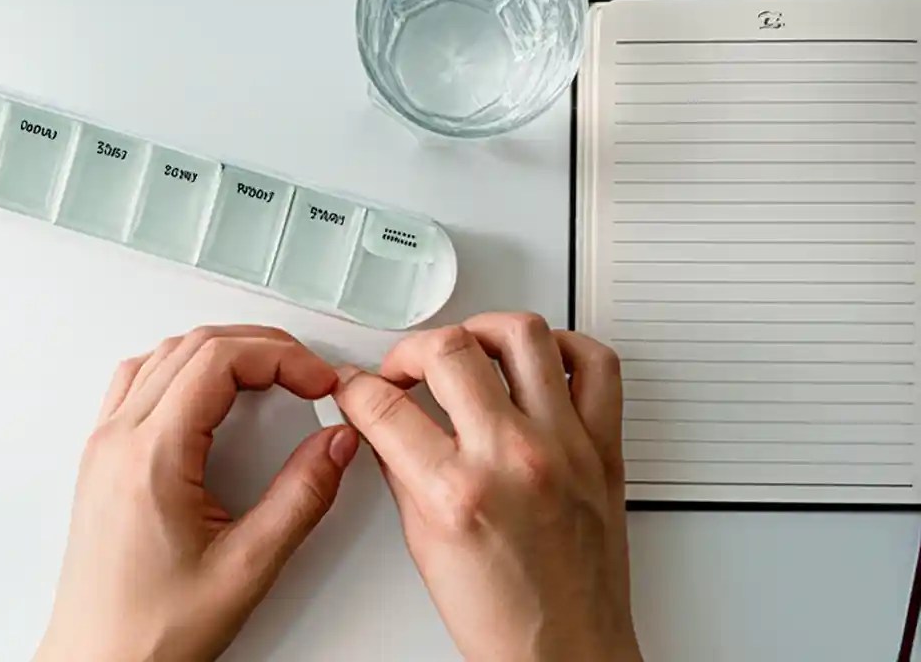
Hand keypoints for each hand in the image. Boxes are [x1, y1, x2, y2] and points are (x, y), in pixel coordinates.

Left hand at [35, 326, 359, 661]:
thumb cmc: (151, 631)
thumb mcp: (247, 567)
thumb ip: (301, 497)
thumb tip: (335, 445)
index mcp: (151, 457)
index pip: (218, 360)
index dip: (280, 356)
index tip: (316, 381)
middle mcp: (118, 440)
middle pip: (194, 346)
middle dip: (261, 346)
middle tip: (306, 374)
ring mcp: (104, 446)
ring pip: (164, 355)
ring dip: (221, 351)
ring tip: (269, 375)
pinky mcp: (102, 459)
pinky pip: (137, 381)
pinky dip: (183, 368)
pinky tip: (211, 394)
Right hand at [334, 312, 640, 661]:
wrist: (567, 653)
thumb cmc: (503, 618)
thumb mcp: (423, 543)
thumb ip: (401, 469)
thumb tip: (382, 422)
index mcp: (456, 492)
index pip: (384, 405)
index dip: (356, 387)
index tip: (357, 386)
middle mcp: (514, 459)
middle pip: (448, 349)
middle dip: (409, 350)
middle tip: (405, 369)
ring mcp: (566, 446)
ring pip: (523, 334)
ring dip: (481, 331)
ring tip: (468, 350)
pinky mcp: (604, 446)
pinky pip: (597, 363)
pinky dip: (565, 346)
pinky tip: (538, 361)